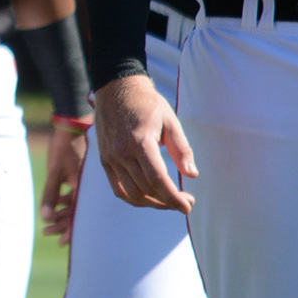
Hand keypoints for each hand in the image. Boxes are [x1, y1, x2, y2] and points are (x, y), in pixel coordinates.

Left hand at [39, 123, 88, 245]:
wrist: (73, 125)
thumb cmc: (64, 147)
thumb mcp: (55, 172)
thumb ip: (50, 195)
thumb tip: (46, 217)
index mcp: (84, 189)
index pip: (79, 216)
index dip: (70, 231)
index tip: (62, 242)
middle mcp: (88, 188)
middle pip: (78, 213)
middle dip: (63, 225)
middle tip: (47, 233)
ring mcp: (86, 182)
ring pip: (76, 205)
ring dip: (64, 215)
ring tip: (48, 226)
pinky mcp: (81, 176)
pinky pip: (76, 195)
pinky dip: (66, 203)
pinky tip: (57, 208)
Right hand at [94, 75, 196, 212]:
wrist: (116, 90)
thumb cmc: (147, 104)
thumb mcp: (170, 121)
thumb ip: (181, 149)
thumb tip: (192, 174)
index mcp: (140, 142)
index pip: (158, 180)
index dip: (174, 198)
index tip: (187, 207)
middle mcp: (121, 153)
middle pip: (146, 190)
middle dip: (168, 201)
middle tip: (185, 201)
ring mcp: (110, 158)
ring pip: (132, 194)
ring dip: (153, 203)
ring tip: (168, 201)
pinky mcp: (105, 160)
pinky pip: (118, 188)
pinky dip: (133, 199)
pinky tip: (149, 198)